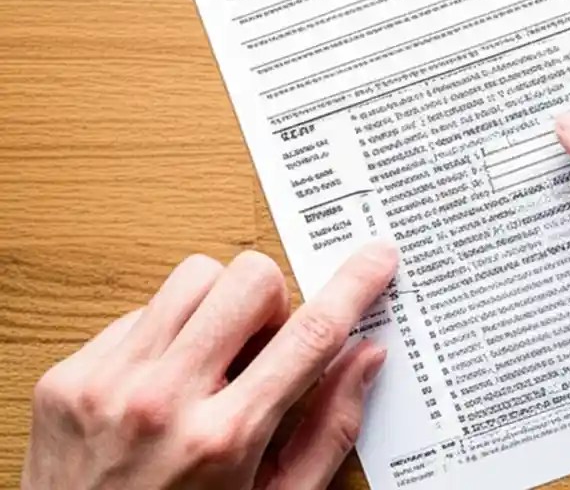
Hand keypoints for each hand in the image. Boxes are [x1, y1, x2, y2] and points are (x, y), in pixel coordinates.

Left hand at [22, 241, 397, 489]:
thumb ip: (329, 430)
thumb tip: (365, 357)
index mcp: (226, 438)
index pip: (310, 335)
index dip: (353, 287)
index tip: (376, 258)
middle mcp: (163, 402)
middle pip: (248, 280)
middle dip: (274, 300)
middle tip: (267, 344)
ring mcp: (106, 384)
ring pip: (191, 278)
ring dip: (219, 307)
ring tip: (214, 360)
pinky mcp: (66, 379)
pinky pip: (139, 313)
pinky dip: (165, 336)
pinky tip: (165, 383)